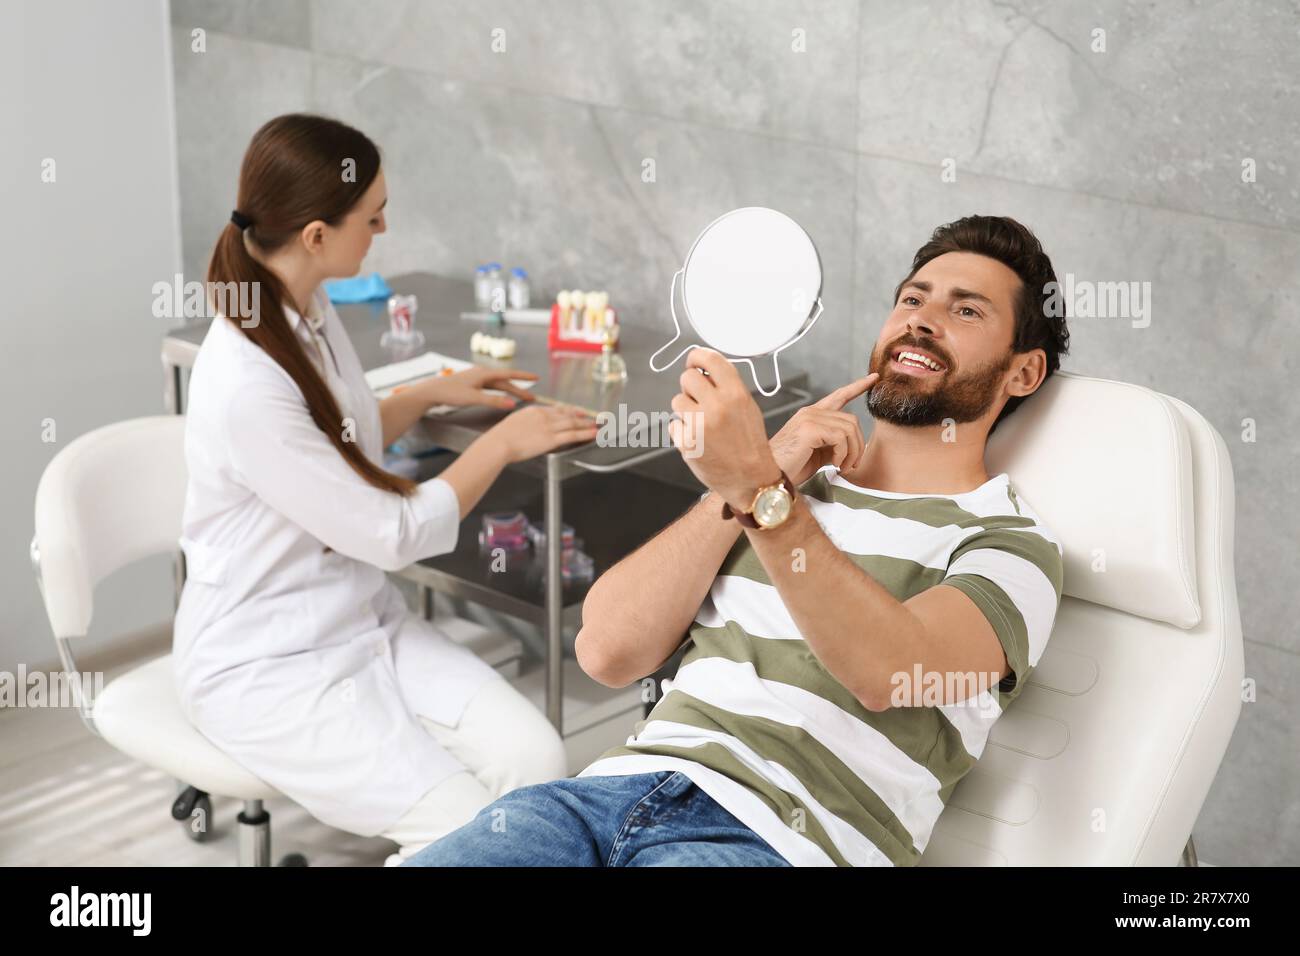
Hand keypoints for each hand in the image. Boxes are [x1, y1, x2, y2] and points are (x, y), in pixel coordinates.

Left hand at [420, 366, 538, 410]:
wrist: (431, 391)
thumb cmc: (450, 393)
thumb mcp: (473, 399)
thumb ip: (493, 401)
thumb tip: (511, 404)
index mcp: (484, 373)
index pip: (509, 374)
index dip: (523, 377)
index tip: (536, 378)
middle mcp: (481, 373)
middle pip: (505, 381)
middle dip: (519, 389)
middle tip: (531, 398)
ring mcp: (476, 378)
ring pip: (498, 385)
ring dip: (509, 391)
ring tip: (520, 398)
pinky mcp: (471, 383)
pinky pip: (491, 387)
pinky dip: (499, 392)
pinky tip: (501, 396)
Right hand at [483, 403, 598, 462]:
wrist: (499, 443)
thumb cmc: (500, 437)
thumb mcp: (513, 423)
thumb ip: (524, 422)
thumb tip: (527, 426)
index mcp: (533, 411)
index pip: (555, 409)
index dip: (568, 410)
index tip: (576, 411)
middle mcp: (543, 416)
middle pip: (567, 414)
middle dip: (581, 416)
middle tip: (591, 416)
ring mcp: (548, 427)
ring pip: (573, 423)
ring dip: (587, 423)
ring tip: (597, 424)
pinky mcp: (551, 439)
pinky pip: (572, 435)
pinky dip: (585, 433)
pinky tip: (593, 433)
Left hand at [668, 348, 781, 511]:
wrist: (750, 479)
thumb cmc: (749, 443)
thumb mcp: (747, 407)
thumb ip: (726, 387)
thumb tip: (702, 372)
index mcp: (736, 394)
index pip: (709, 359)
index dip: (697, 357)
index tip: (693, 361)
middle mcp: (717, 406)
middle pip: (687, 378)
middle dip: (690, 387)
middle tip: (699, 400)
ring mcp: (699, 425)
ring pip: (677, 400)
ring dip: (685, 410)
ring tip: (702, 424)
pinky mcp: (686, 442)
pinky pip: (674, 424)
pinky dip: (682, 431)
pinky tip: (698, 440)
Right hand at [769, 373, 877, 485]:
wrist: (770, 476)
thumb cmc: (790, 467)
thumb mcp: (818, 453)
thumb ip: (834, 444)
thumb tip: (853, 446)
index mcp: (812, 415)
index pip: (839, 396)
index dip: (857, 386)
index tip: (873, 379)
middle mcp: (810, 412)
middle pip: (852, 420)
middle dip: (858, 445)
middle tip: (851, 464)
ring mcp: (809, 418)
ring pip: (849, 429)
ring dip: (851, 452)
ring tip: (842, 466)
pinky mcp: (809, 429)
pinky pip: (841, 438)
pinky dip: (842, 454)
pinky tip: (833, 464)